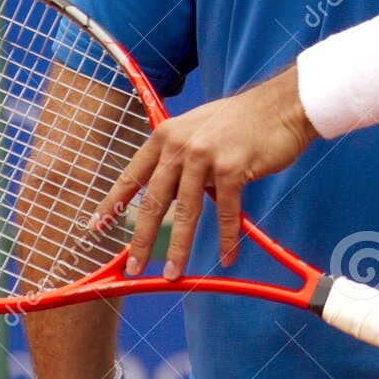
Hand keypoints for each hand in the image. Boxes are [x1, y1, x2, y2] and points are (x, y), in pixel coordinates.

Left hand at [93, 67, 317, 279]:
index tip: (96, 227)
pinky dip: (227, 237)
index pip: (132, 175)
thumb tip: (171, 193)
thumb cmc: (242, 120)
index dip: (113, 203)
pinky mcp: (232, 169)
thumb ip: (180, 158)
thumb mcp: (198, 129)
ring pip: (186, 211)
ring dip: (179, 247)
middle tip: (132, 267)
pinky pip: (225, 211)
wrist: (281, 106)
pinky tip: (227, 256)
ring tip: (172, 273)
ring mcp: (205, 157)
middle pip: (154, 201)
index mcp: (165, 136)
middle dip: (141, 239)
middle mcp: (180, 146)